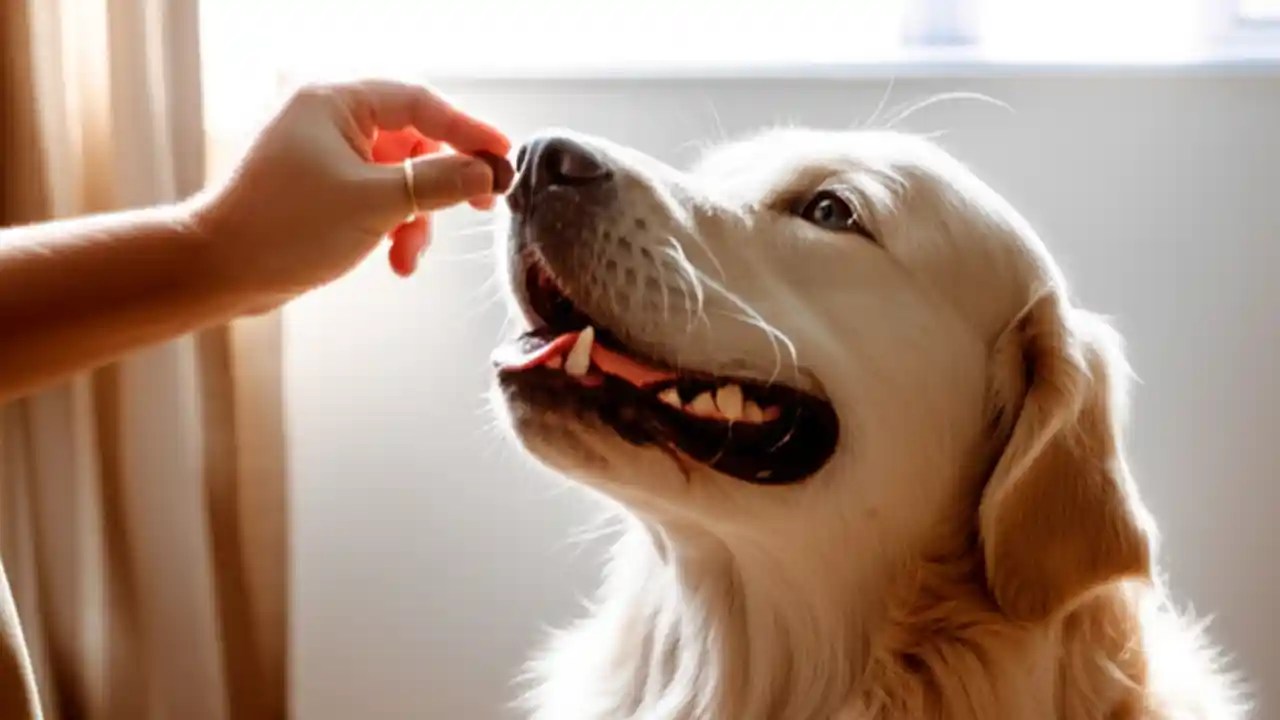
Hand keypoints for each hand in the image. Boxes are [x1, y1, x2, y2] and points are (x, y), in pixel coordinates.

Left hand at [194, 80, 510, 302]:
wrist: (220, 270)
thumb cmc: (286, 228)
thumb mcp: (377, 203)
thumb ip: (439, 182)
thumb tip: (485, 172)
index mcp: (334, 102)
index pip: (419, 102)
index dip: (467, 129)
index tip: (503, 156)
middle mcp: (329, 120)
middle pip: (414, 141)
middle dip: (440, 184)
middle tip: (479, 206)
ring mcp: (325, 155)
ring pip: (399, 177)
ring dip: (415, 217)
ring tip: (410, 253)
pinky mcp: (323, 189)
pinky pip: (378, 197)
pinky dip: (393, 226)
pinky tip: (394, 260)